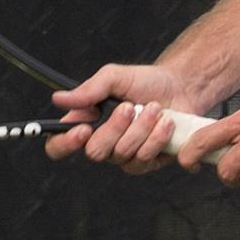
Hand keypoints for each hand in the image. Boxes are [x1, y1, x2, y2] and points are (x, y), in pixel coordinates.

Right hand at [45, 64, 202, 173]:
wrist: (181, 88)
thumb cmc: (145, 82)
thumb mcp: (115, 77)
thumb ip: (89, 89)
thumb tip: (58, 99)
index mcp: (85, 123)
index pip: (58, 144)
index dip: (64, 143)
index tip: (83, 129)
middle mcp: (102, 143)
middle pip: (95, 151)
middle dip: (116, 127)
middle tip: (130, 107)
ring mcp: (124, 156)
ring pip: (123, 154)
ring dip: (142, 128)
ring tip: (155, 108)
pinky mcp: (146, 162)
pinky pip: (144, 160)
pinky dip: (157, 138)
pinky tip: (166, 123)